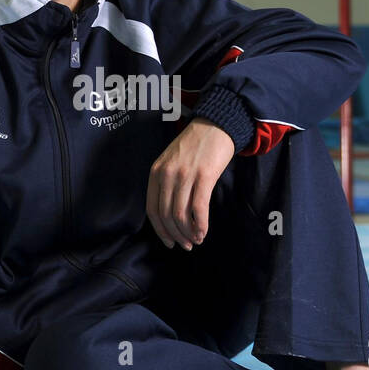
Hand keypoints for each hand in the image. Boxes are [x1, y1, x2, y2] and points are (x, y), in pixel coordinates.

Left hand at [147, 117, 234, 250]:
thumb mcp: (171, 161)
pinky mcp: (204, 176)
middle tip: (186, 246)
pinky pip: (198, 208)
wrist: (216, 124)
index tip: (170, 243)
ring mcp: (185, 175)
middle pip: (166, 215)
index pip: (152, 210)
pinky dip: (200, 224)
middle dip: (176, 236)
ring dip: (188, 233)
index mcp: (156, 172)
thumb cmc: (195, 145)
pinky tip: (204, 232)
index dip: (160, 231)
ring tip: (196, 240)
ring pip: (181, 215)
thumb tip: (171, 216)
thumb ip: (167, 184)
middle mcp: (167, 175)